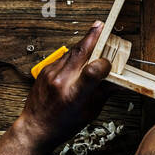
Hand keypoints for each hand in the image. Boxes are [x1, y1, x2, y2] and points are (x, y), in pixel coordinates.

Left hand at [19, 23, 111, 146]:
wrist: (35, 128)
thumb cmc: (62, 124)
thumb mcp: (89, 112)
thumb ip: (104, 92)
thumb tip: (118, 80)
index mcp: (74, 95)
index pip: (92, 70)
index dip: (104, 63)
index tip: (109, 64)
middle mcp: (61, 82)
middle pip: (80, 52)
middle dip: (92, 36)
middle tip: (101, 26)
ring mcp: (51, 74)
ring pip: (72, 51)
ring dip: (84, 45)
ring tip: (94, 37)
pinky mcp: (46, 70)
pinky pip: (64, 57)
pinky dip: (74, 56)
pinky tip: (80, 58)